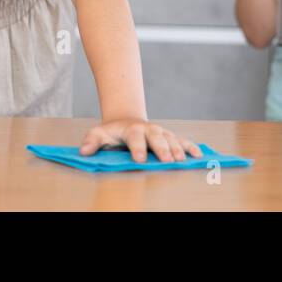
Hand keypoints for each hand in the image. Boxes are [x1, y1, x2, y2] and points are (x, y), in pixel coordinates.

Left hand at [79, 119, 203, 163]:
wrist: (126, 120)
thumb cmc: (112, 132)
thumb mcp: (99, 133)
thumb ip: (92, 141)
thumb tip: (83, 151)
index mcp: (132, 129)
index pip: (135, 138)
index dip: (137, 148)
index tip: (139, 159)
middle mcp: (149, 129)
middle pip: (157, 138)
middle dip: (162, 149)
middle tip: (167, 161)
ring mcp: (161, 132)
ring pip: (171, 139)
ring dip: (178, 149)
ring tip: (182, 160)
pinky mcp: (170, 137)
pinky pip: (182, 141)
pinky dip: (190, 147)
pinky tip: (197, 155)